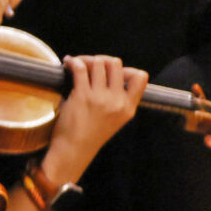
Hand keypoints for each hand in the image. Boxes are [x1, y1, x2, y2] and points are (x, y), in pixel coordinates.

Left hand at [40, 55, 148, 179]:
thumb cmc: (91, 134)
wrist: (73, 150)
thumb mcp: (115, 120)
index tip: (113, 72)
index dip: (127, 69)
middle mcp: (117, 101)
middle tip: (91, 66)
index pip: (141, 78)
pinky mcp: (82, 96)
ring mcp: (100, 98)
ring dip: (86, 60)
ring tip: (78, 64)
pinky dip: (73, 62)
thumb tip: (112, 71)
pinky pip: (80, 68)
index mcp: (128, 108)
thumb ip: (119, 99)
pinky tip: (69, 64)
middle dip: (102, 60)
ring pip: (98, 63)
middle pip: (115, 64)